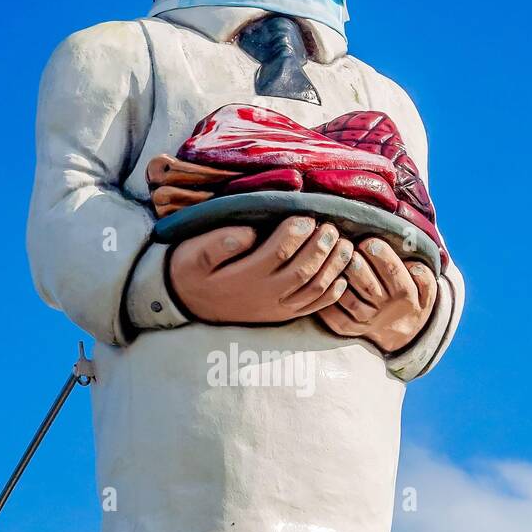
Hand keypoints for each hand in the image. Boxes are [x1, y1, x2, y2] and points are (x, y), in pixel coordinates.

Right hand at [168, 217, 354, 324]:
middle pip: (304, 270)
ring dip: (334, 267)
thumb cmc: (192, 271)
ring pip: (315, 289)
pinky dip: (332, 294)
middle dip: (322, 246)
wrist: (187, 303)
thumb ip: (217, 244)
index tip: (305, 216)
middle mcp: (265, 295)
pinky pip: (313, 308)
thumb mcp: (192, 254)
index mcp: (245, 276)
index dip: (297, 232)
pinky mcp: (283, 316)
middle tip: (331, 227)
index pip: (280, 251)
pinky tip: (342, 277)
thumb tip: (246, 232)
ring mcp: (276, 308)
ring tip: (344, 245)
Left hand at [316, 238, 437, 353]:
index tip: (368, 241)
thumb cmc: (410, 302)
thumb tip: (414, 266)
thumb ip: (425, 277)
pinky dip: (327, 300)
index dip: (379, 253)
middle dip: (355, 262)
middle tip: (346, 247)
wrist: (400, 336)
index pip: (392, 270)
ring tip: (333, 260)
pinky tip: (324, 281)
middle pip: (367, 284)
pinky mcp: (348, 328)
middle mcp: (384, 308)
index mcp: (405, 295)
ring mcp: (364, 320)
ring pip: (348, 299)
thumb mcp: (427, 292)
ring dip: (339, 278)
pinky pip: (334, 316)